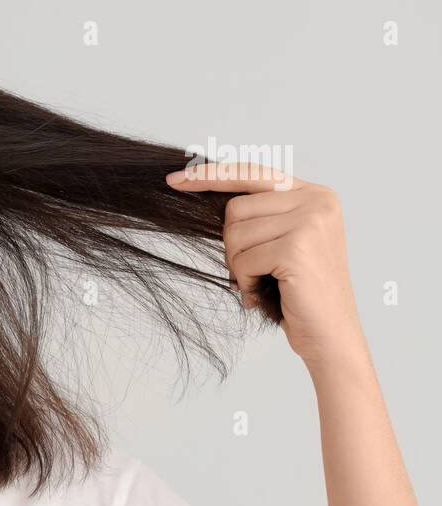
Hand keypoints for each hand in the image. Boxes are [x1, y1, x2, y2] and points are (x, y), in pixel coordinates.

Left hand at [165, 162, 366, 368]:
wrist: (330, 333)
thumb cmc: (298, 291)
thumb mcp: (283, 241)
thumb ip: (259, 215)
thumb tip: (200, 192)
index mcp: (315, 193)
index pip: (252, 172)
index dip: (211, 175)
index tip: (174, 180)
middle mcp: (317, 200)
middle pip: (235, 208)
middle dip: (232, 245)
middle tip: (253, 270)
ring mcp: (310, 221)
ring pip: (235, 234)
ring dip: (239, 265)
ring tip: (263, 281)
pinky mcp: (297, 247)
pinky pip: (243, 259)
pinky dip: (246, 281)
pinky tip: (265, 292)